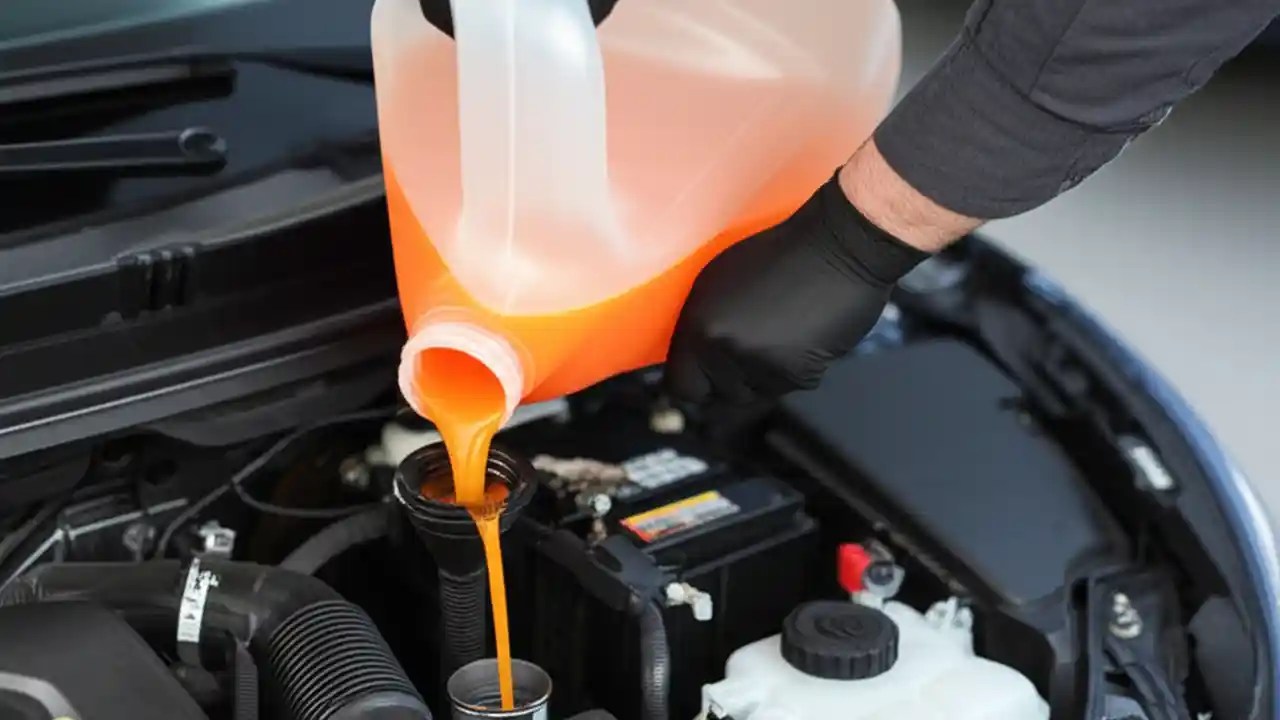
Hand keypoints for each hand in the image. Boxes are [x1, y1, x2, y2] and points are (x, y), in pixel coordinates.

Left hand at [666, 171, 929, 403]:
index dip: (695, 384)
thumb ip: (701, 326)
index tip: (705, 380)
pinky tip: (802, 340)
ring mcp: (762, 366)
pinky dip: (794, 372)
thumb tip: (694, 363)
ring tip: (779, 339)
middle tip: (750, 353)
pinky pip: (787, 388)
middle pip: (720, 397)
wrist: (839, 247)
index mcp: (699, 325)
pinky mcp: (799, 375)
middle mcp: (724, 350)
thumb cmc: (779, 254)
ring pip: (754, 396)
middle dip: (732, 382)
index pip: (681, 386)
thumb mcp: (719, 283)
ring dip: (763, 378)